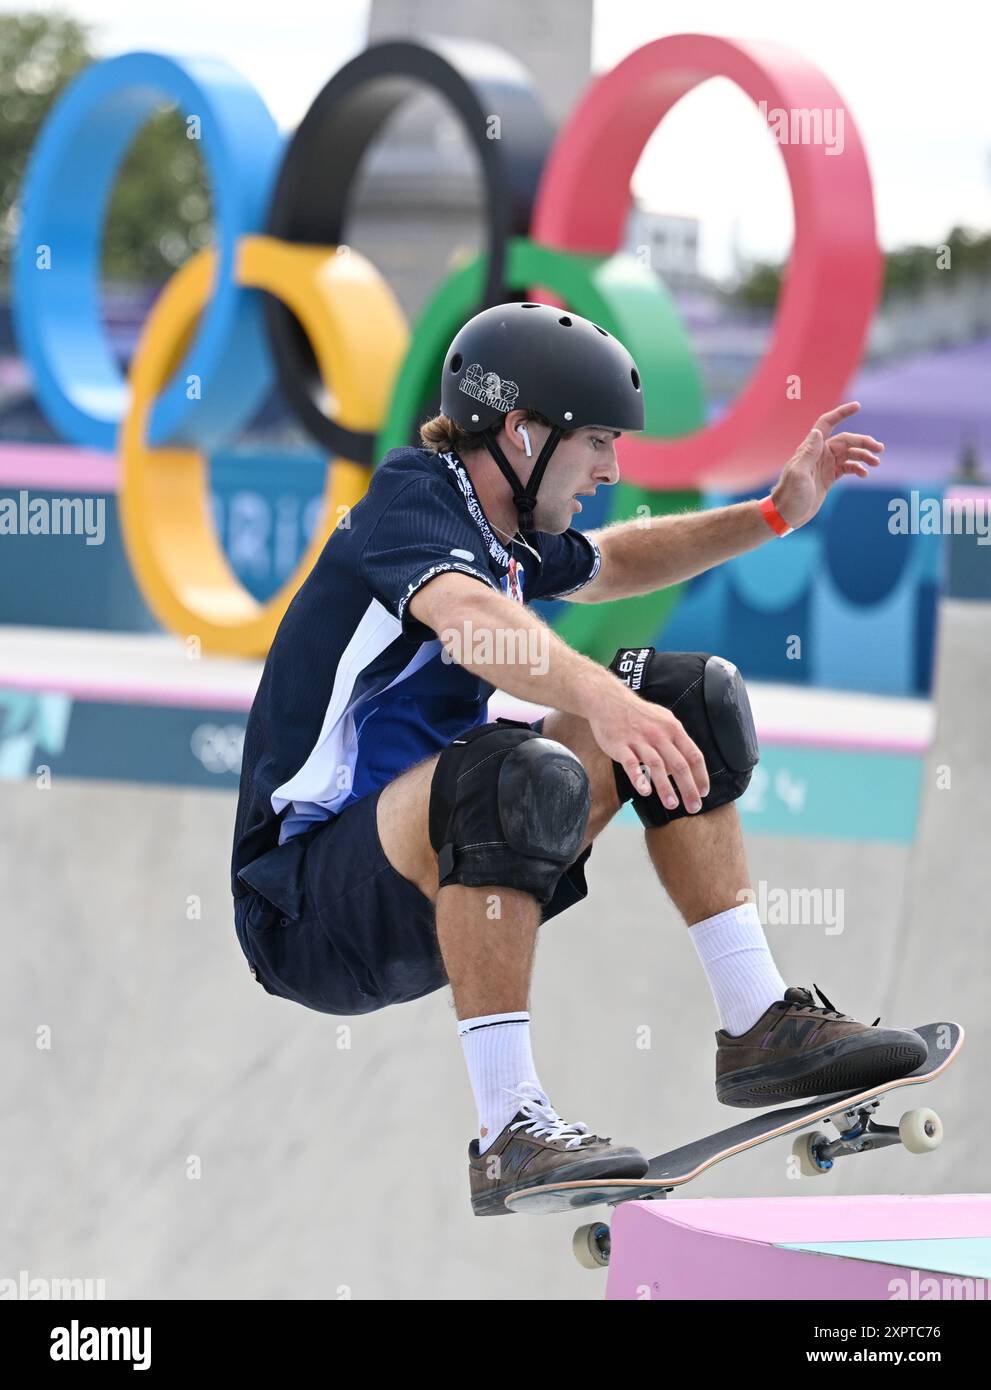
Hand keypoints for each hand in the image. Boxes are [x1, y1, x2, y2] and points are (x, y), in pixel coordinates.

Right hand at [589, 686, 709, 813]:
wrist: (609, 700)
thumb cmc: (638, 714)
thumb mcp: (663, 720)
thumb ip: (674, 742)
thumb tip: (681, 767)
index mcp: (673, 728)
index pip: (693, 755)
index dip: (701, 776)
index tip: (703, 792)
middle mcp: (659, 734)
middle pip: (679, 764)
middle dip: (688, 788)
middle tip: (694, 807)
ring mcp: (639, 739)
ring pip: (656, 766)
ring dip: (666, 787)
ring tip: (672, 805)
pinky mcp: (620, 745)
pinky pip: (631, 763)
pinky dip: (638, 778)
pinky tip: (644, 791)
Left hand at [773, 401, 883, 528]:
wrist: (785, 515)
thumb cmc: (790, 496)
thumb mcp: (798, 475)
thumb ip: (808, 454)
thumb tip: (818, 432)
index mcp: (811, 449)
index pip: (826, 424)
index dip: (841, 413)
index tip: (857, 406)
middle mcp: (819, 454)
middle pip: (845, 440)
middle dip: (863, 442)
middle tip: (879, 449)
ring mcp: (824, 466)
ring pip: (849, 454)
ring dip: (864, 456)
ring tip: (876, 463)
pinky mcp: (828, 478)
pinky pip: (847, 468)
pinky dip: (858, 468)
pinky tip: (864, 474)